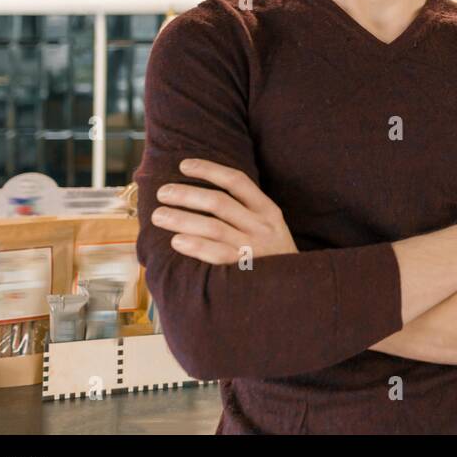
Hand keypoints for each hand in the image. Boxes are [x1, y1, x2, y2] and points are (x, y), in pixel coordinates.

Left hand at [152, 159, 296, 264]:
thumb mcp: (271, 229)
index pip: (237, 181)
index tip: (184, 165)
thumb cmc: (273, 258)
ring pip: (213, 227)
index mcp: (268, 211)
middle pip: (218, 202)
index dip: (209, 170)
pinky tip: (177, 241)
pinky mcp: (245, 270)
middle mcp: (262, 227)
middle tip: (162, 193)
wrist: (297, 291)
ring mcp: (254, 249)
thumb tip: (201, 196)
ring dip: (182, 218)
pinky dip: (196, 246)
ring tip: (158, 216)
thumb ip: (246, 214)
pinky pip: (217, 254)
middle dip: (186, 194)